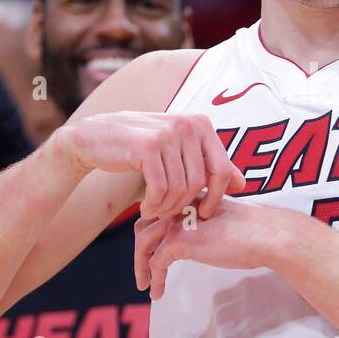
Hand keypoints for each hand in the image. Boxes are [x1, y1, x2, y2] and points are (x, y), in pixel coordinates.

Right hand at [63, 111, 245, 219]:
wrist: (95, 138)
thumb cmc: (142, 149)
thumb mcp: (180, 152)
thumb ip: (211, 166)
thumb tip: (243, 184)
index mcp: (201, 124)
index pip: (223, 170)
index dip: (215, 197)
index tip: (202, 212)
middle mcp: (188, 124)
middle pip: (200, 182)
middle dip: (185, 206)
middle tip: (170, 214)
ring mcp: (168, 134)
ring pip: (180, 188)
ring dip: (166, 207)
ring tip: (155, 210)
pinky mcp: (147, 147)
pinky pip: (161, 189)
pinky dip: (154, 205)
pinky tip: (145, 207)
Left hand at [134, 197, 283, 299]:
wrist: (265, 235)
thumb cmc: (254, 232)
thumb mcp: (224, 223)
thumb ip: (209, 227)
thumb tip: (204, 244)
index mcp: (190, 199)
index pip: (160, 213)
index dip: (152, 231)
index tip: (153, 252)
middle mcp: (180, 206)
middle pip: (145, 225)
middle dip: (141, 248)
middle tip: (144, 270)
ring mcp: (177, 222)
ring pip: (144, 243)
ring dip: (141, 266)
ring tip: (145, 285)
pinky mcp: (179, 241)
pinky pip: (156, 263)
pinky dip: (154, 279)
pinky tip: (158, 293)